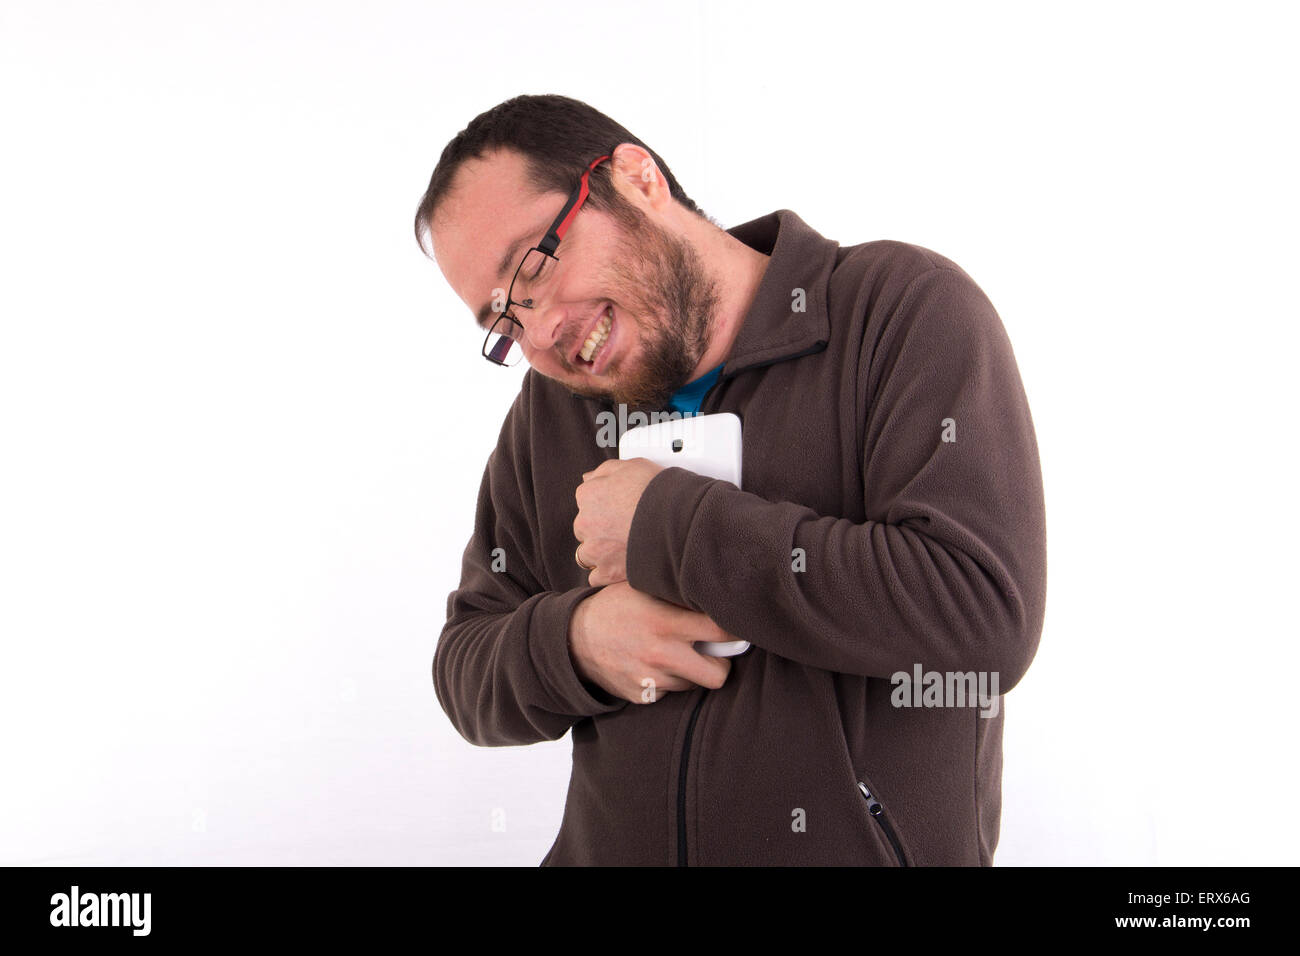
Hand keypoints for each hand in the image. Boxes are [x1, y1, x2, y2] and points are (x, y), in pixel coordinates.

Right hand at [568, 581, 738, 703]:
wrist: (574, 639)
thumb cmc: (616, 606)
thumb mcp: (644, 589)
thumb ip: (678, 595)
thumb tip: (718, 592)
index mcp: (665, 622)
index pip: (721, 631)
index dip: (734, 629)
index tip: (736, 626)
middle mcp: (661, 655)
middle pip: (718, 675)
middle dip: (720, 664)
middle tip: (712, 651)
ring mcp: (651, 680)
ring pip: (693, 684)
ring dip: (690, 671)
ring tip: (674, 652)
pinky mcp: (643, 696)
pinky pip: (670, 692)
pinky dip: (668, 681)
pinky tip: (654, 663)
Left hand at [573, 457, 662, 586]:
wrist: (679, 523)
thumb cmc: (659, 492)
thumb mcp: (633, 466)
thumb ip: (605, 471)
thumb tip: (589, 479)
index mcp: (589, 495)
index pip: (586, 499)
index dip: (605, 503)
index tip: (619, 507)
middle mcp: (585, 523)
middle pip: (585, 527)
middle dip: (600, 528)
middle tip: (625, 527)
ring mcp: (595, 550)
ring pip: (587, 554)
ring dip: (601, 552)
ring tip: (625, 548)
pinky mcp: (607, 573)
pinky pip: (596, 577)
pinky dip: (607, 573)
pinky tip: (623, 565)